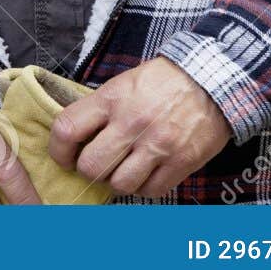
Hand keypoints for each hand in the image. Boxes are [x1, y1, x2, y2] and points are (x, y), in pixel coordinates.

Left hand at [45, 56, 232, 198]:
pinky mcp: (181, 162)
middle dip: (88, 170)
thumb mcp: (123, 83)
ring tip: (123, 169)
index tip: (64, 156)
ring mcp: (158, 145)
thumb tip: (75, 137)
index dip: (58, 150)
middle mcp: (131, 123)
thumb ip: (99, 109)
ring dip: (117, 181)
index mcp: (111, 99)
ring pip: (119, 184)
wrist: (212, 79)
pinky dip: (143, 187)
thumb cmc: (162, 80)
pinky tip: (145, 174)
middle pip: (91, 166)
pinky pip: (150, 190)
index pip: (67, 129)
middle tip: (97, 164)